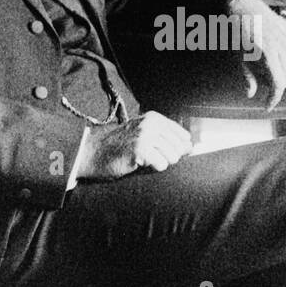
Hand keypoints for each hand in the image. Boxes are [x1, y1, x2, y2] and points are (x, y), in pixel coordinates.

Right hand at [73, 111, 192, 180]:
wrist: (95, 152)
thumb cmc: (120, 146)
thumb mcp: (145, 136)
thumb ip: (168, 139)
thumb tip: (191, 147)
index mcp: (154, 118)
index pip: (183, 136)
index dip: (177, 148)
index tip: (162, 151)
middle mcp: (152, 124)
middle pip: (179, 148)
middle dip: (167, 156)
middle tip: (149, 156)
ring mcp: (146, 135)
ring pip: (172, 157)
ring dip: (159, 162)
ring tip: (143, 158)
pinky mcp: (140, 149)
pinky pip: (161, 164)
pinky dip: (153, 167)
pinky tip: (139, 162)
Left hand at [228, 0, 285, 110]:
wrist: (248, 9)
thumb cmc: (240, 35)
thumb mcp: (239, 57)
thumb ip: (247, 77)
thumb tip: (250, 95)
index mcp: (268, 54)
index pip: (278, 84)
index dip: (273, 98)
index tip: (267, 107)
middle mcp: (283, 47)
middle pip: (284, 78)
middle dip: (273, 82)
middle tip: (258, 72)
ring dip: (279, 69)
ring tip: (263, 55)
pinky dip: (285, 58)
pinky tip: (273, 47)